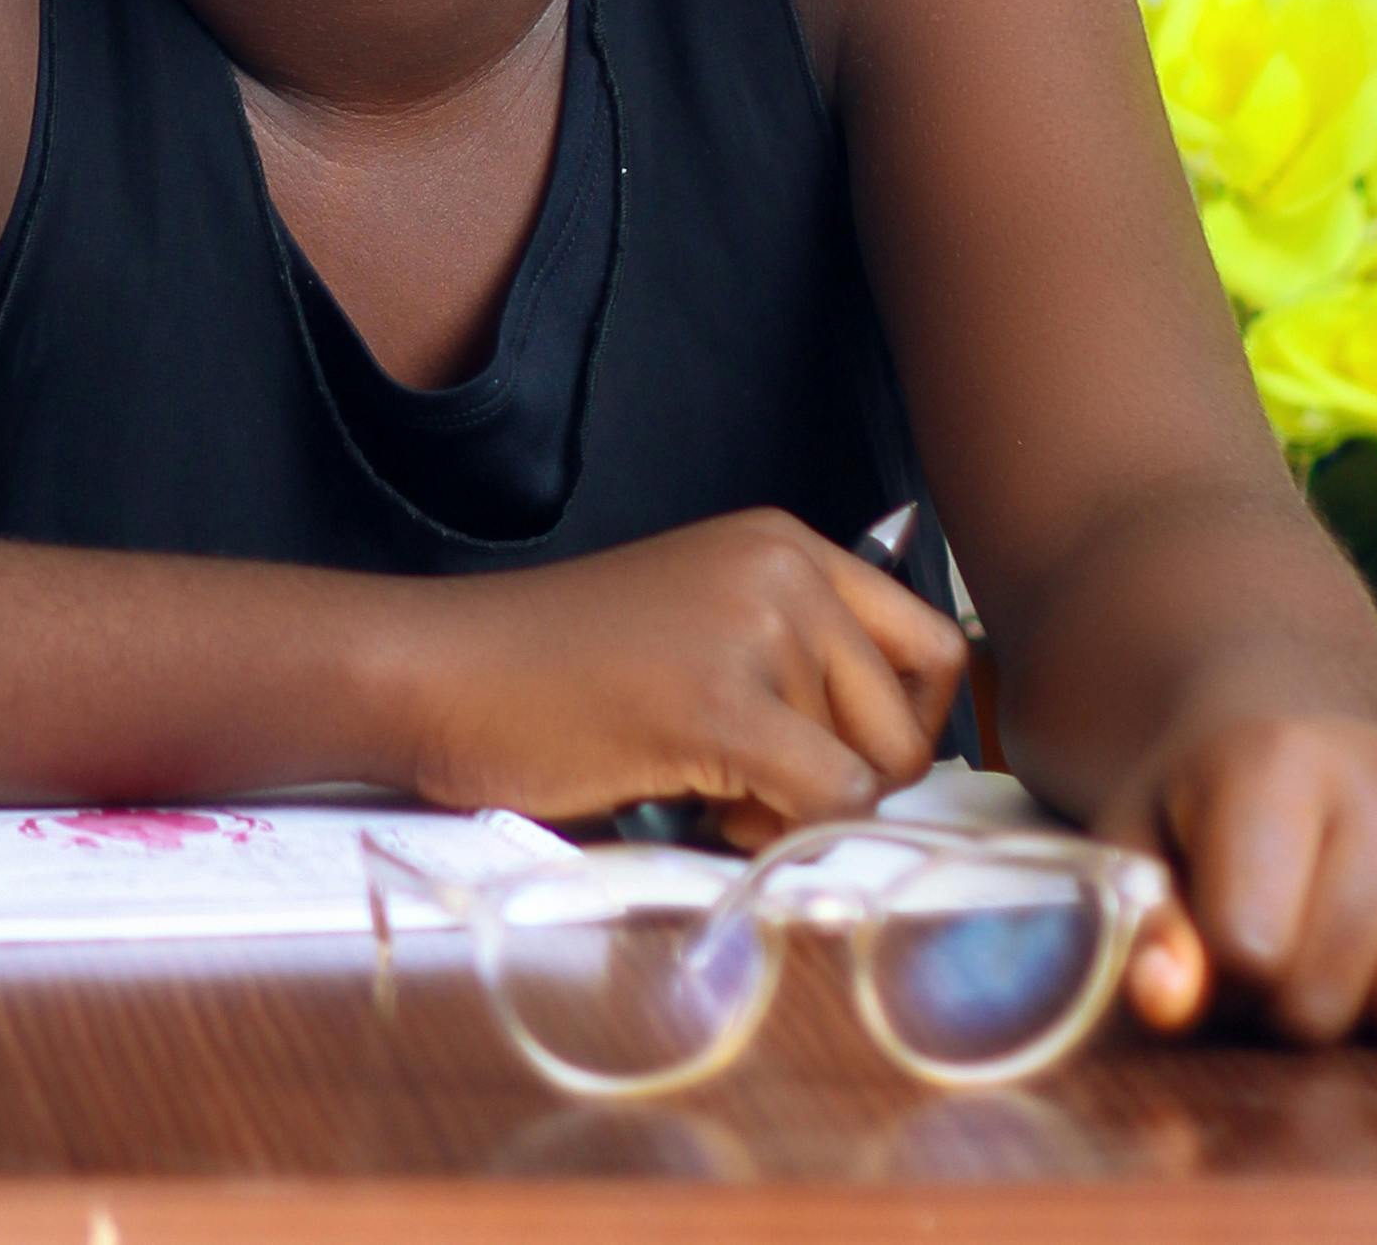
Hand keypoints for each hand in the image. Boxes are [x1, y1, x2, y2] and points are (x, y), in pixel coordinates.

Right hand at [392, 510, 966, 838]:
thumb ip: (798, 658)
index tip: (836, 760)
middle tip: (754, 782)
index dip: (900, 728)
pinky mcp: (720, 700)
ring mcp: (754, 626)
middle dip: (850, 784)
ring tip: (706, 781)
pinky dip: (783, 834)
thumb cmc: (561, 669)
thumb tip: (902, 753)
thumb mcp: (703, 623)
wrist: (445, 670)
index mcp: (783, 541)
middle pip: (909, 724)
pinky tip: (704, 803)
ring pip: (868, 775)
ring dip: (798, 810)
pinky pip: (828, 803)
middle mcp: (783, 566)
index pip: (931, 646)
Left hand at [1119, 715, 1376, 1044]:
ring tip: (1350, 946)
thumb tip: (1167, 1002)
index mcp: (1278, 757)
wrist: (1290, 732)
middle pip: (1332, 997)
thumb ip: (1142, 926)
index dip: (1221, 982)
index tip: (1216, 941)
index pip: (1250, 950)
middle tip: (1283, 951)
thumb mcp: (1141, 847)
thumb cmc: (1210, 809)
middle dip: (1291, 1010)